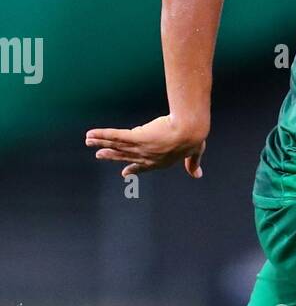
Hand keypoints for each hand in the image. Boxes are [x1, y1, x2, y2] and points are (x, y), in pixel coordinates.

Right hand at [85, 114, 207, 178]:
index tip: (126, 172)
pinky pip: (116, 136)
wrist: (188, 131)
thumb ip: (193, 163)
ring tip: (89, 142)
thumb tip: (198, 175)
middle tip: (100, 155)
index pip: (144, 166)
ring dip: (102, 144)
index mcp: (160, 161)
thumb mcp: (195, 152)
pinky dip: (102, 135)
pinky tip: (91, 134)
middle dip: (112, 155)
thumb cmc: (193, 139)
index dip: (134, 169)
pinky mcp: (136, 137)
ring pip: (117, 145)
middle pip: (125, 155)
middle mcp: (147, 156)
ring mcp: (140, 147)